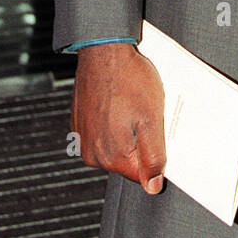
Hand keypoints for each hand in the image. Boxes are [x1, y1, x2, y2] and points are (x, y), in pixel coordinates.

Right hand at [71, 43, 165, 194]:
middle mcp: (93, 154)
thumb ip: (154, 157)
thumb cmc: (129, 79)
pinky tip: (119, 103)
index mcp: (113, 156)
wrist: (103, 51)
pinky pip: (102, 134)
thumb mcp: (153, 118)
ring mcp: (82, 139)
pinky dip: (112, 123)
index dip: (156, 157)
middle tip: (146, 116)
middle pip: (128, 162)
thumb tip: (153, 186)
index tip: (158, 135)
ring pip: (115, 148)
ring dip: (126, 133)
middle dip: (140, 143)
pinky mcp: (78, 124)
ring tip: (131, 106)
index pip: (142, 176)